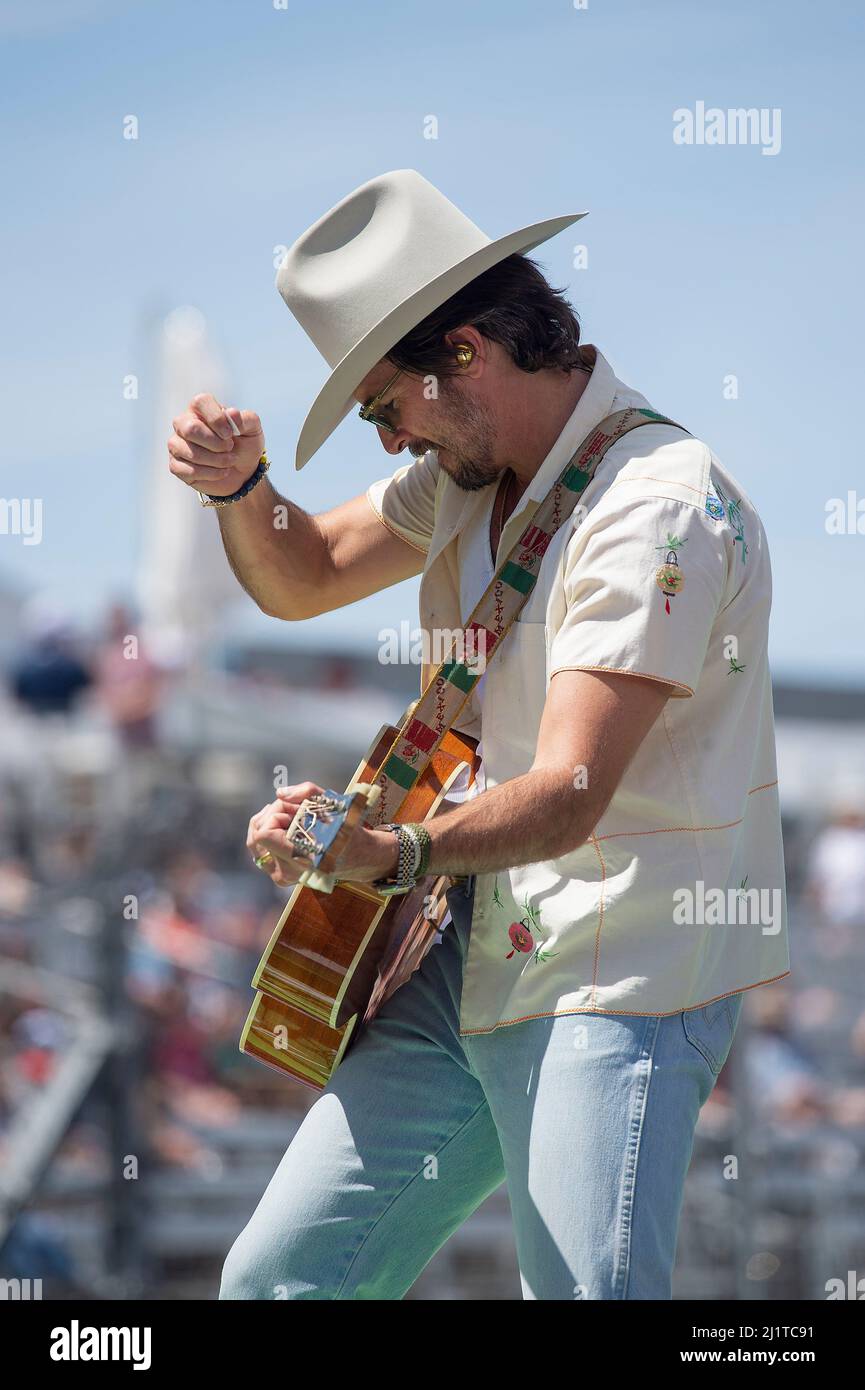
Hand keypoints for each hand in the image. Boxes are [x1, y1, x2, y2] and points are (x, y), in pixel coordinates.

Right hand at [168, 393, 264, 497]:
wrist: (242, 473)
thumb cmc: (245, 445)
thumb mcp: (253, 430)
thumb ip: (246, 419)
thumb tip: (231, 413)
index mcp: (201, 408)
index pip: (200, 402)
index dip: (216, 419)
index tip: (230, 433)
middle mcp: (183, 423)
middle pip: (190, 429)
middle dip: (216, 443)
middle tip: (230, 448)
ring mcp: (177, 444)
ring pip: (191, 452)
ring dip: (217, 460)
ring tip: (229, 461)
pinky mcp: (176, 465)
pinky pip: (189, 471)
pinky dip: (211, 474)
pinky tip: (221, 472)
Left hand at [247, 781, 398, 888]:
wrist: (355, 856)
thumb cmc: (344, 828)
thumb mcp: (331, 802)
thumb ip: (305, 792)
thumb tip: (279, 794)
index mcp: (303, 856)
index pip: (264, 834)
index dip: (275, 816)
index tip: (293, 812)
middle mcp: (289, 871)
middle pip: (256, 835)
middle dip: (272, 816)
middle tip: (294, 810)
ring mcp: (282, 877)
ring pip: (255, 844)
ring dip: (270, 825)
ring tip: (292, 820)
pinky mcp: (280, 877)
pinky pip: (261, 852)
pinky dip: (270, 836)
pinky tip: (288, 830)